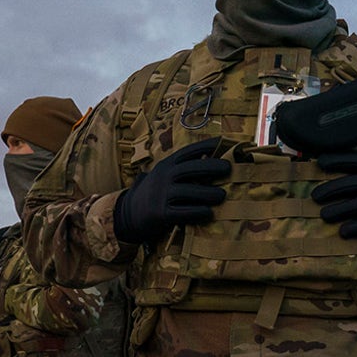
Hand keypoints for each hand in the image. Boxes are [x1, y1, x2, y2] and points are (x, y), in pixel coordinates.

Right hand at [112, 138, 231, 244]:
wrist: (129, 214)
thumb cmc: (156, 194)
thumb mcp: (165, 176)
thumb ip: (184, 169)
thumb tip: (213, 160)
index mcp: (167, 165)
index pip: (188, 152)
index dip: (207, 146)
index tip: (225, 142)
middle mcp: (163, 177)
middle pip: (189, 169)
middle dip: (210, 167)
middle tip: (228, 168)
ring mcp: (160, 195)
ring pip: (187, 191)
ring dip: (207, 193)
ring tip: (222, 195)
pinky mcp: (159, 214)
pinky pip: (181, 213)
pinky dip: (196, 212)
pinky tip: (208, 213)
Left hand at [311, 153, 356, 242]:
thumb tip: (338, 185)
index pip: (356, 160)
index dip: (337, 159)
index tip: (320, 162)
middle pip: (352, 183)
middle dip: (331, 188)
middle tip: (315, 196)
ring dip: (338, 210)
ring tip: (324, 215)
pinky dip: (356, 227)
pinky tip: (343, 232)